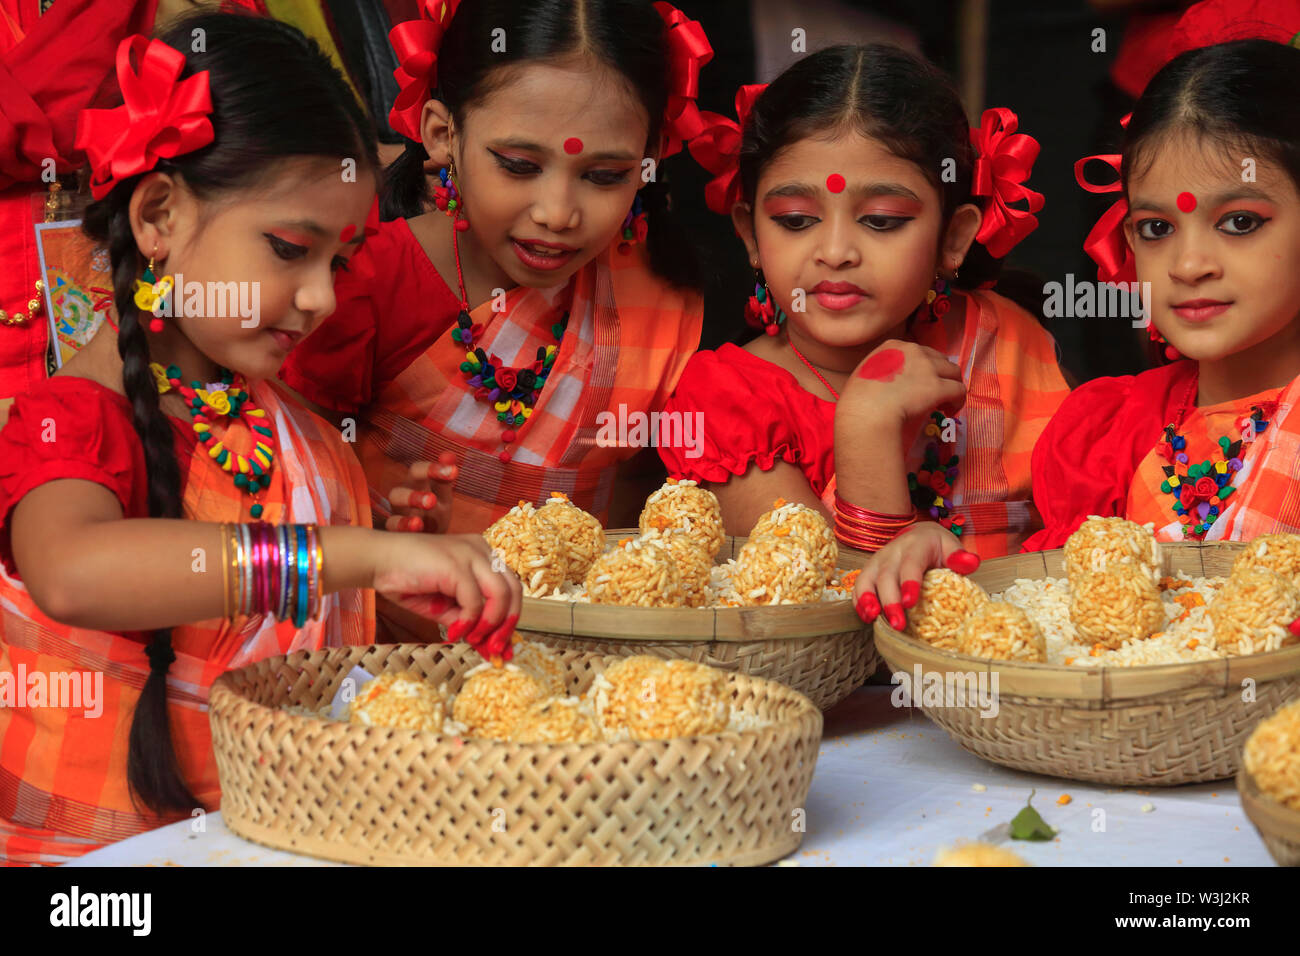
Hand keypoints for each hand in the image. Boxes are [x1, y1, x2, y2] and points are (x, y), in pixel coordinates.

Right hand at [371, 532, 521, 656]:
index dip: (509, 620)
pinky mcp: (456, 564)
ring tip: (472, 640)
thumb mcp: (445, 607)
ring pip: (501, 594)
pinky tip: (453, 632)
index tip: (502, 649)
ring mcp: (470, 554)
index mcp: (482, 556)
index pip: (510, 588)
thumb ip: (468, 620)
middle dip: (507, 625)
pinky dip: (467, 622)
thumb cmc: (409, 582)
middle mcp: (481, 550)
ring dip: (490, 625)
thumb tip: (489, 647)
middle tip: (494, 650)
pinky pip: (474, 601)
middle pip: (514, 590)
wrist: (377, 561)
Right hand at [386, 452, 457, 533]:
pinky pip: (393, 524)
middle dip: (421, 480)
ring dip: (412, 498)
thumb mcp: (443, 497)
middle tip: (435, 494)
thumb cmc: (433, 514)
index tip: (454, 471)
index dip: (434, 468)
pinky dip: (404, 524)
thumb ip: (445, 478)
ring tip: (430, 503)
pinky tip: (417, 525)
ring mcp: (397, 510)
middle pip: (407, 480)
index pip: (419, 469)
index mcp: (416, 483)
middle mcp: (404, 493)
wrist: (426, 542)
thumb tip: (450, 454)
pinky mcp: (394, 528)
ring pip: (396, 499)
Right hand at [836, 340, 966, 437]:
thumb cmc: (857, 399)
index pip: (918, 351)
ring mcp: (928, 368)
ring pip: (953, 372)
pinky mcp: (938, 387)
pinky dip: (957, 400)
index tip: (919, 381)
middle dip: (940, 374)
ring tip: (946, 402)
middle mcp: (914, 351)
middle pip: (939, 359)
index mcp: (893, 346)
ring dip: (952, 385)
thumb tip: (889, 382)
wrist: (866, 411)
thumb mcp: (865, 373)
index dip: (923, 367)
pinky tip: (950, 410)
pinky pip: (959, 390)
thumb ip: (881, 370)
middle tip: (936, 392)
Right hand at [852, 522, 980, 629]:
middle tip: (898, 624)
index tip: (911, 602)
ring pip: (867, 579)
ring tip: (873, 618)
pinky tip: (866, 617)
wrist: (918, 536)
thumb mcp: (951, 546)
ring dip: (867, 600)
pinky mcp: (869, 571)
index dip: (909, 582)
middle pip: (886, 576)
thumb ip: (959, 556)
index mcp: (915, 545)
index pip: (911, 563)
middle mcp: (893, 552)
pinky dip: (859, 601)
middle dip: (890, 601)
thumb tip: (971, 562)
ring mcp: (878, 561)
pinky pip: (859, 585)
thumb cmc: (936, 547)